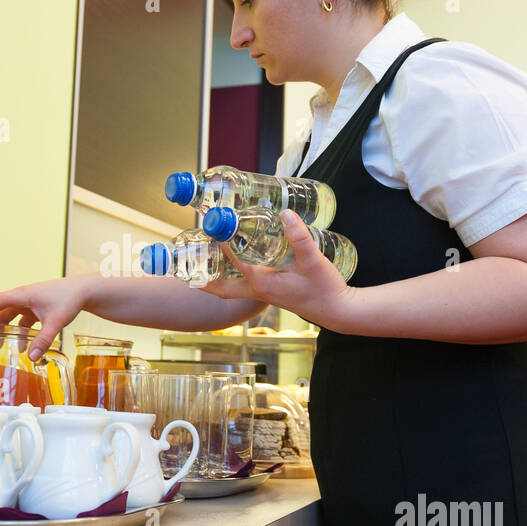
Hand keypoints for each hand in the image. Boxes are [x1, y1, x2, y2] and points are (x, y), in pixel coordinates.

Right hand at [0, 276, 90, 360]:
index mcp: (21, 295)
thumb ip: (43, 340)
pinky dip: (18, 331)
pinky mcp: (37, 307)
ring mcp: (29, 301)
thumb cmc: (69, 299)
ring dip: (0, 328)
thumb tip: (31, 357)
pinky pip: (21, 319)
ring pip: (7, 314)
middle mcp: (22, 296)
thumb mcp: (55, 322)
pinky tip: (21, 347)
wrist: (85, 291)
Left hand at [202, 210, 354, 328]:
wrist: (338, 311)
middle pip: (221, 286)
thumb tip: (286, 214)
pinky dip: (235, 276)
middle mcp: (258, 290)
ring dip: (217, 276)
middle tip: (187, 262)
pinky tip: (240, 262)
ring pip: (231, 287)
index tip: (210, 224)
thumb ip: (299, 237)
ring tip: (207, 258)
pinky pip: (245, 285)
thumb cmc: (324, 289)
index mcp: (261, 282)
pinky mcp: (273, 293)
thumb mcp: (313, 261)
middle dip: (202, 277)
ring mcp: (264, 294)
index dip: (219, 241)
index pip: (232, 260)